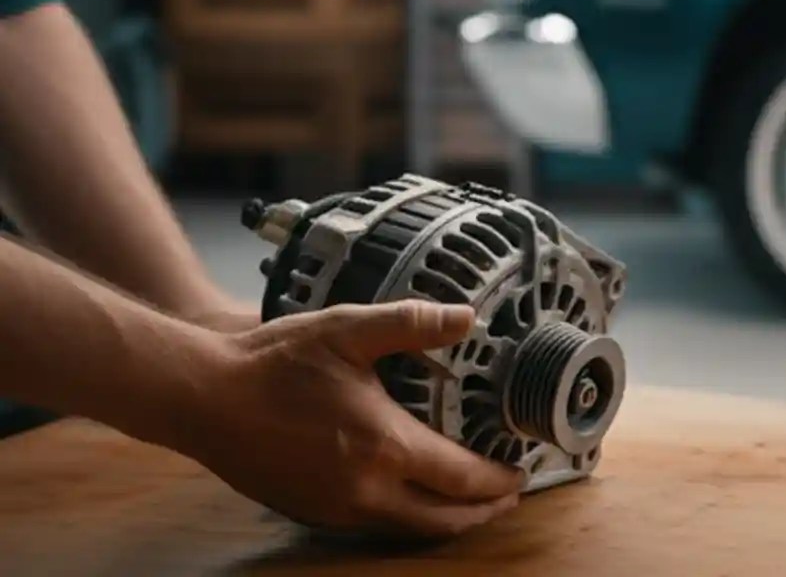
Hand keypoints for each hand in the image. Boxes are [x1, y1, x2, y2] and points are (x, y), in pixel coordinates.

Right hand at [178, 301, 521, 537]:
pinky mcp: (314, 512)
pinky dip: (408, 517)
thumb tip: (466, 317)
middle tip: (507, 497)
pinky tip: (412, 495)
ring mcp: (338, 507)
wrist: (204, 398)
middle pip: (443, 519)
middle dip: (483, 512)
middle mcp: (366, 489)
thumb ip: (412, 324)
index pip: (461, 478)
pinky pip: (376, 525)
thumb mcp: (348, 330)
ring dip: (447, 519)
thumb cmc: (274, 363)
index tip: (520, 473)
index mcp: (384, 445)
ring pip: (410, 528)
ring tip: (470, 501)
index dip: (498, 481)